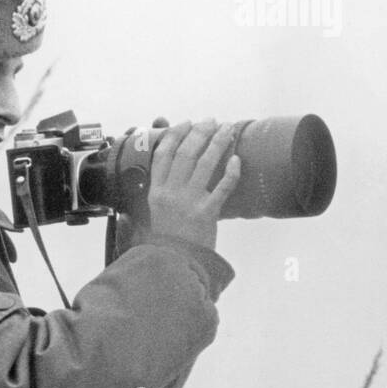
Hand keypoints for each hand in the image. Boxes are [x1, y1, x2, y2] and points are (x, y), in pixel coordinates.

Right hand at [147, 118, 240, 250]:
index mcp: (156, 192)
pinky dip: (232, 172)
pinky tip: (236, 159)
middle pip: (186, 153)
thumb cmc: (164, 244)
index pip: (163, 154)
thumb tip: (153, 181)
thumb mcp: (150, 218)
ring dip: (218, 142)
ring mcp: (189, 202)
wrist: (173, 266)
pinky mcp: (207, 213)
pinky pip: (223, 187)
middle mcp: (171, 193)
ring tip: (228, 129)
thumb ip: (154, 196)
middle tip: (212, 121)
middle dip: (201, 132)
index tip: (186, 123)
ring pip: (205, 163)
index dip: (175, 134)